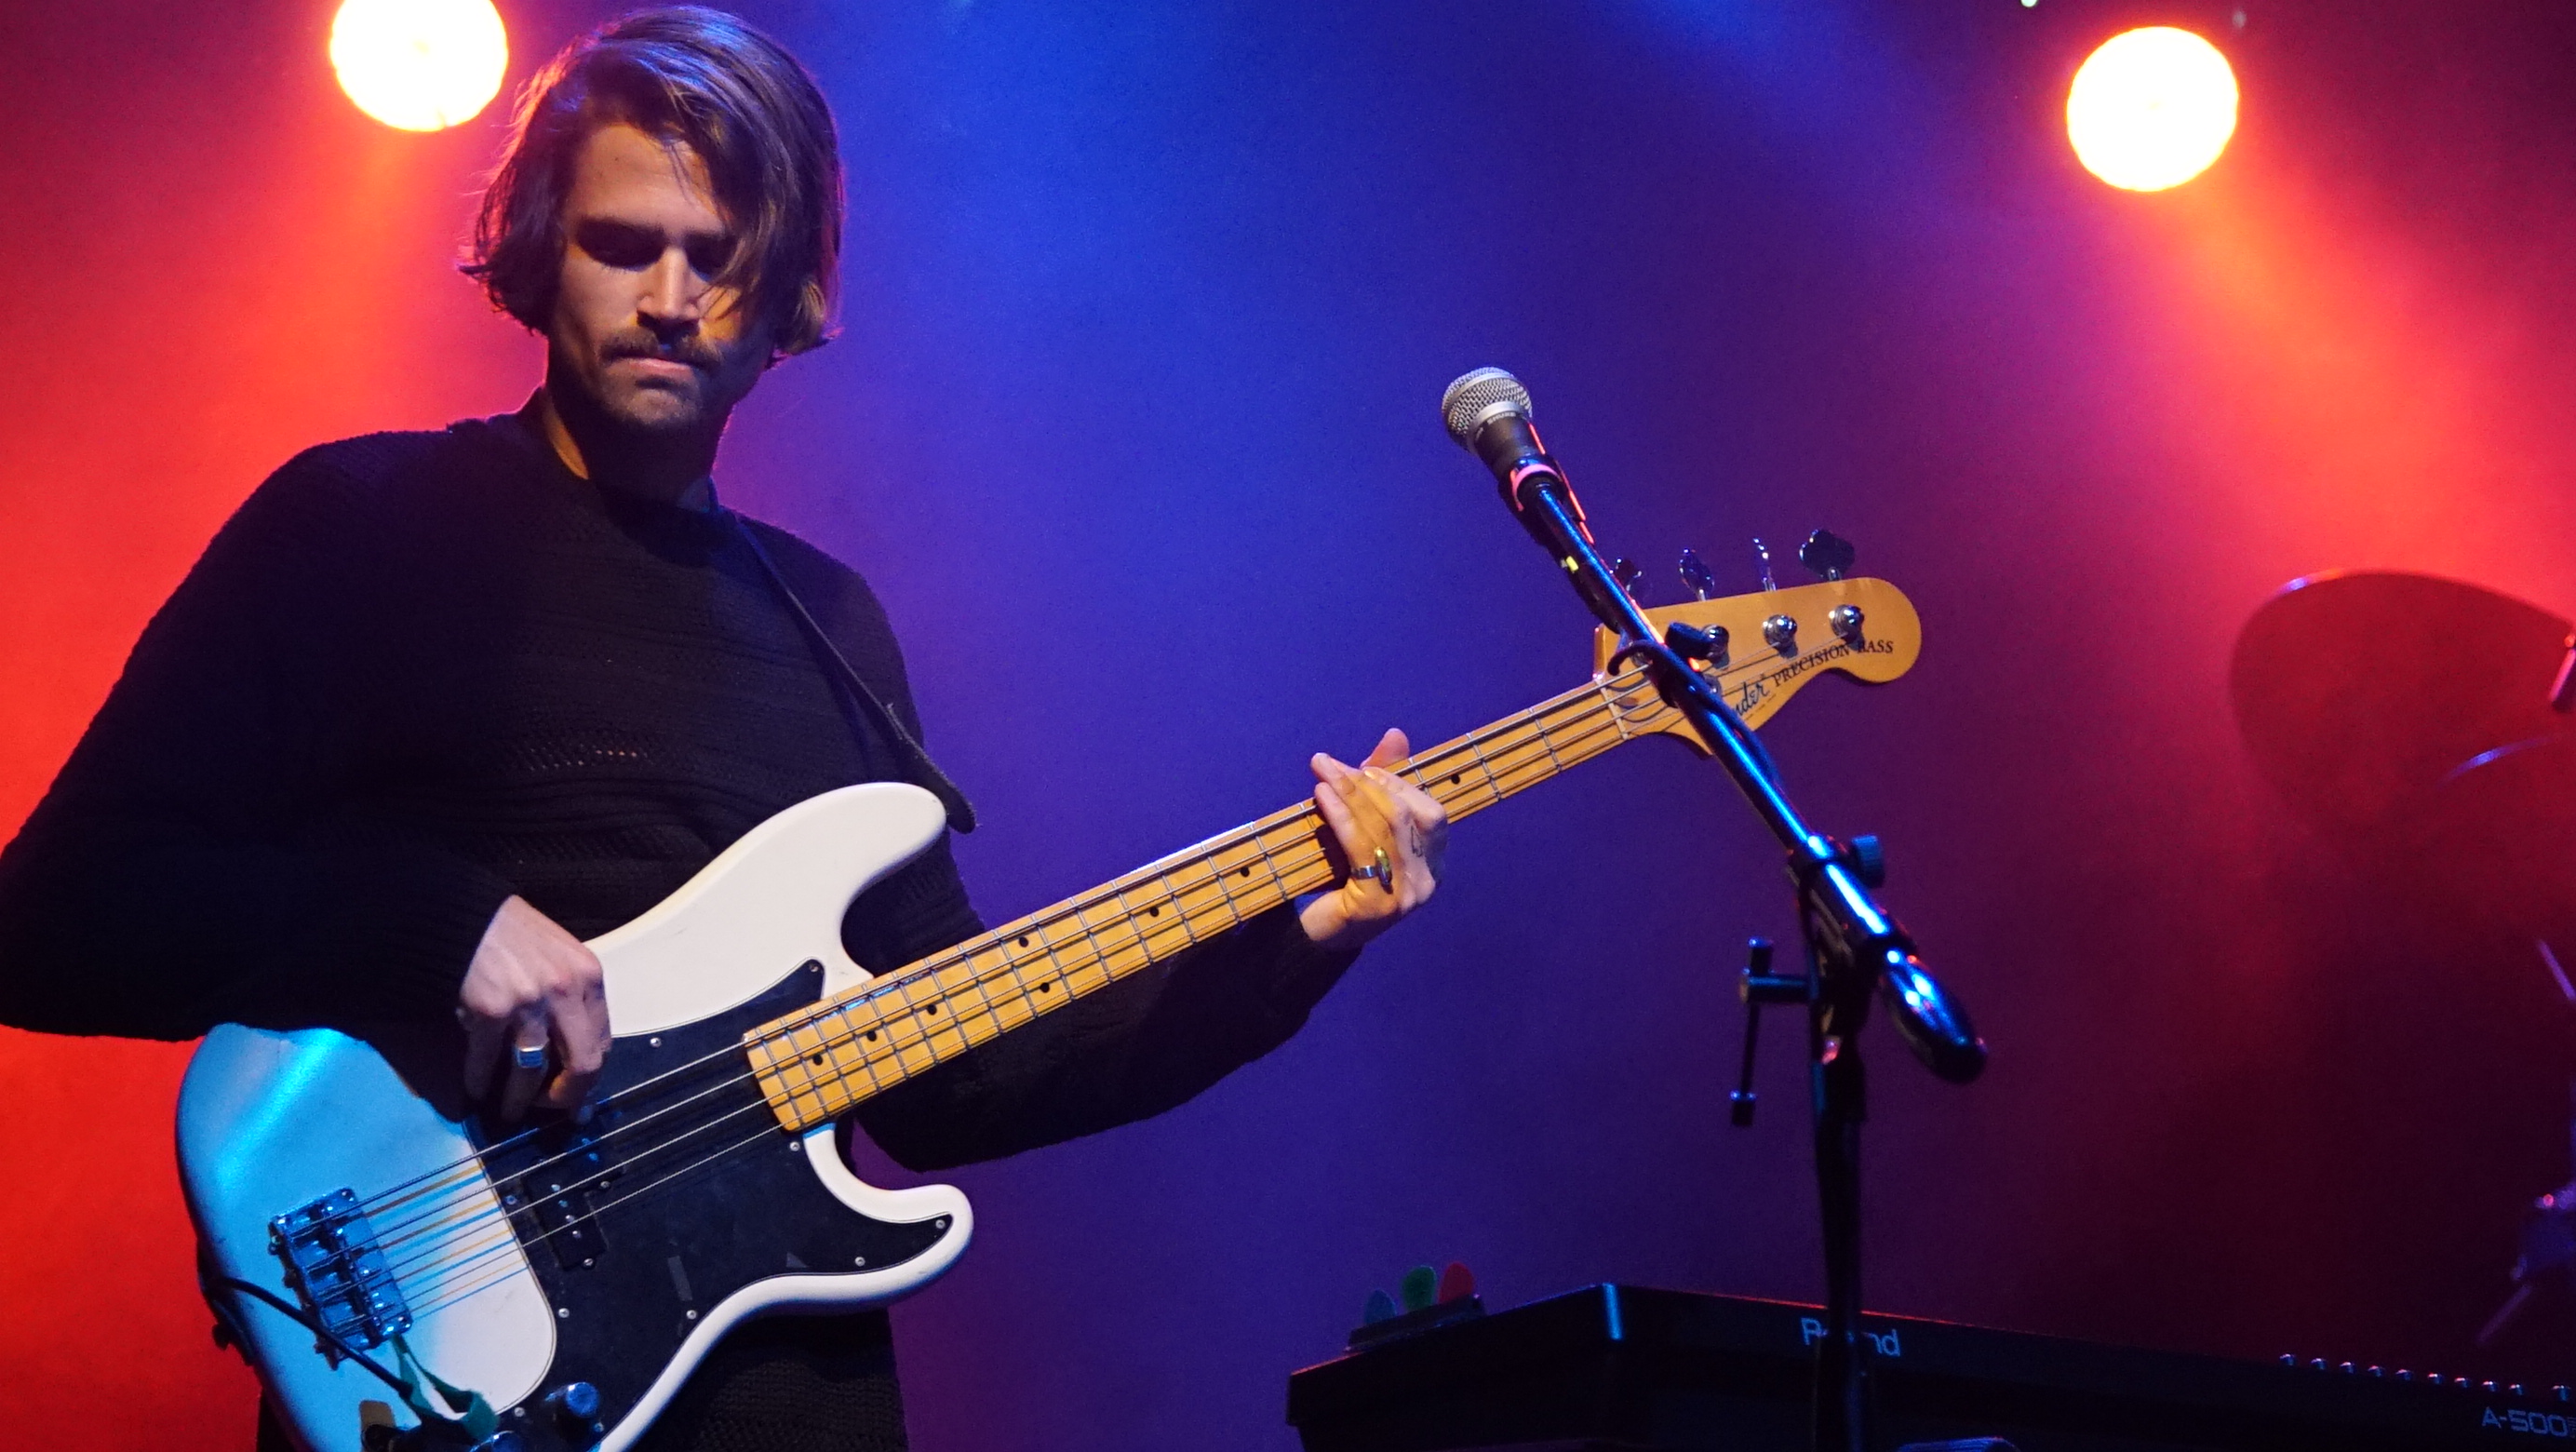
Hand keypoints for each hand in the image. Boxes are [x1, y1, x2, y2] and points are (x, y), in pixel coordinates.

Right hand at [458, 895, 610, 1121]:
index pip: (603, 1041)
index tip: (576, 1093)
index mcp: (588, 977)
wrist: (460, 913)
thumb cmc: (508, 932)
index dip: (589, 1075)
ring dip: (520, 1100)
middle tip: (550, 1111)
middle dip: (567, 1097)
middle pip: (584, 1065)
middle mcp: (567, 992)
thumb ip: (569, 996)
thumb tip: (569, 1049)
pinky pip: (488, 1062)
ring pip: (534, 1073)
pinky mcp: (490, 1011)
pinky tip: (475, 1089)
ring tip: (509, 1111)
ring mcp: (529, 1003)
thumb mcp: (557, 955)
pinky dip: (480, 1081)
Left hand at [1299, 728, 1448, 950]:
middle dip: (1368, 783)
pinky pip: (1362, 848)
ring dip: (1350, 792)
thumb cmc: (1340, 880)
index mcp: (1434, 866)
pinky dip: (1341, 816)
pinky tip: (1322, 797)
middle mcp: (1428, 881)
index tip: (1363, 767)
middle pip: (1407, 817)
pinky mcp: (1378, 903)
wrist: (1316, 937)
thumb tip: (1395, 733)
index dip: (1400, 785)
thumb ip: (1381, 785)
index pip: (1432, 815)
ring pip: (1385, 828)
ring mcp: (1407, 895)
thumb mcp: (1363, 830)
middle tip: (1330, 763)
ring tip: (1322, 770)